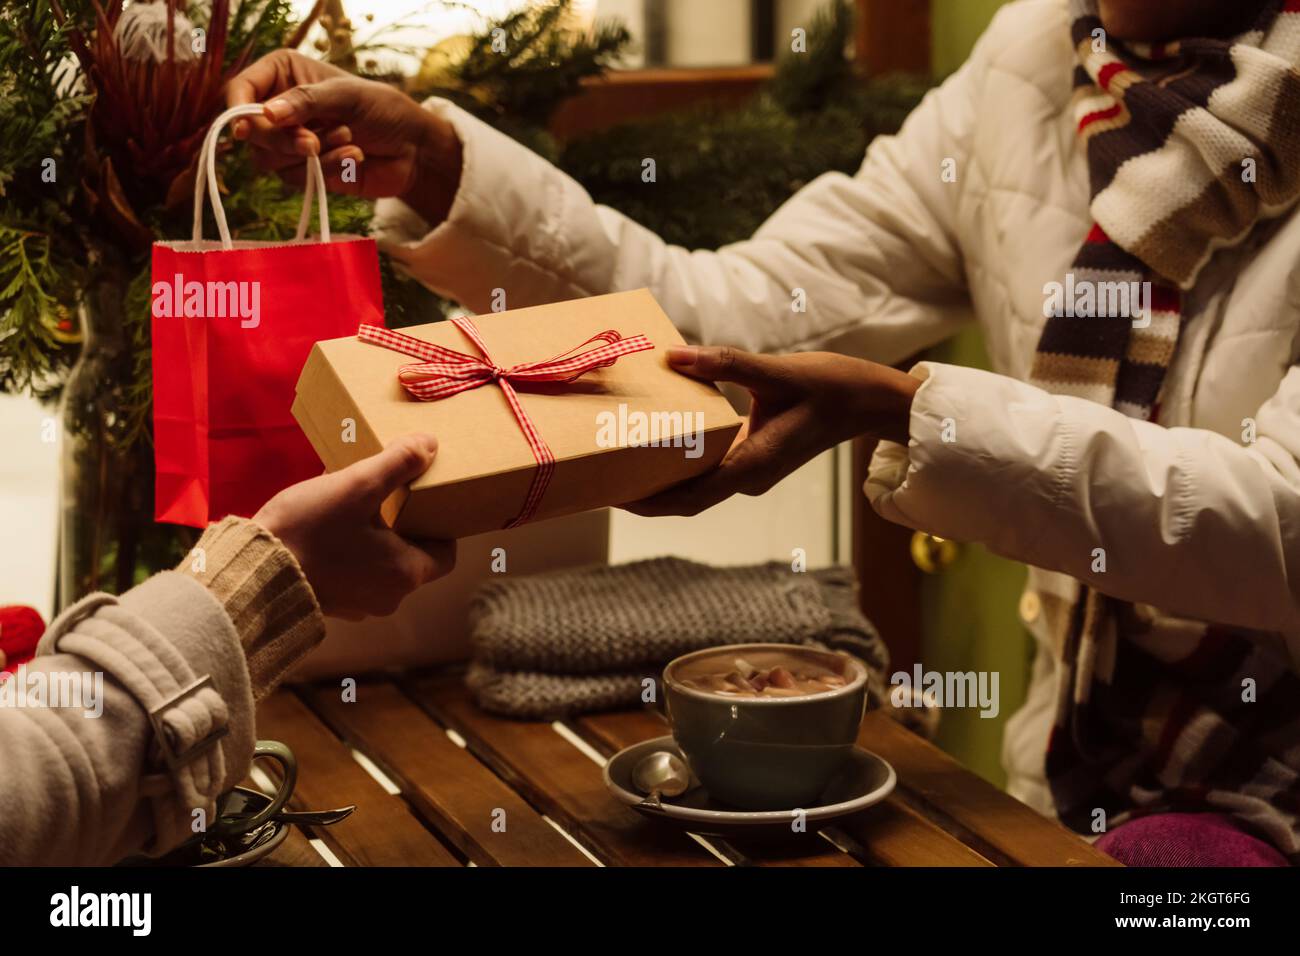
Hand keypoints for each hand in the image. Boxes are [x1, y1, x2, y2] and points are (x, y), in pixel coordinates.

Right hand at [225, 50, 462, 223]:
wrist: (413, 148)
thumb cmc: (383, 109)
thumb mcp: (346, 96)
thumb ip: (305, 101)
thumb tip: (265, 114)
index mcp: (281, 74)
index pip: (239, 91)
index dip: (238, 111)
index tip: (247, 129)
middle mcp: (278, 108)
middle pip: (250, 132)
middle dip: (282, 141)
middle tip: (313, 143)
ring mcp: (289, 142)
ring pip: (269, 160)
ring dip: (311, 154)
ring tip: (348, 139)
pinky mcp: (304, 172)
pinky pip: (297, 178)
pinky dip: (326, 168)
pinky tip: (355, 157)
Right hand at [254, 435, 455, 619]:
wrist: (251, 573)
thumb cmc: (308, 532)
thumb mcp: (356, 486)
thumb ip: (398, 463)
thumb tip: (429, 444)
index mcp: (406, 574)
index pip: (445, 552)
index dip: (439, 524)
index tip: (426, 500)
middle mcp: (388, 597)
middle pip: (413, 557)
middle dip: (404, 525)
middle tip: (391, 496)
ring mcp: (359, 604)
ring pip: (382, 565)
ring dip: (375, 537)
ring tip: (357, 505)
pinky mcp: (331, 603)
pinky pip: (354, 573)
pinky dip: (352, 551)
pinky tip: (330, 525)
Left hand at [625, 346, 919, 517]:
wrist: (869, 400)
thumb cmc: (830, 387)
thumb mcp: (775, 371)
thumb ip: (724, 364)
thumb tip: (674, 356)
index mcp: (752, 466)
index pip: (689, 498)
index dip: (649, 502)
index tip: (612, 497)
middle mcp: (748, 477)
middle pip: (685, 499)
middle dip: (643, 495)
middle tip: (599, 479)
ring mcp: (751, 471)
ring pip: (696, 487)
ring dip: (660, 480)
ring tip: (618, 461)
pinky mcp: (753, 458)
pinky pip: (709, 470)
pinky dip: (681, 463)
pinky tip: (658, 441)